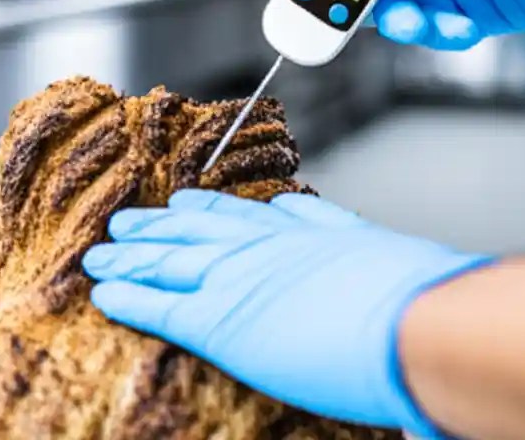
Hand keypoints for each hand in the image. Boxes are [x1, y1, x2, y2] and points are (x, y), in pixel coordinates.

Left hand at [83, 189, 492, 436]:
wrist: (418, 320)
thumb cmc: (421, 300)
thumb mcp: (387, 254)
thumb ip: (352, 240)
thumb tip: (335, 229)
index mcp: (305, 233)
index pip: (245, 216)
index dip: (209, 210)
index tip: (187, 202)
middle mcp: (264, 246)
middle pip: (196, 231)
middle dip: (158, 228)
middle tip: (128, 223)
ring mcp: (237, 279)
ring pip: (166, 261)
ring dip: (130, 257)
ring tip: (103, 254)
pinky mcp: (218, 321)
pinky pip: (158, 306)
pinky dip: (127, 298)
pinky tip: (104, 295)